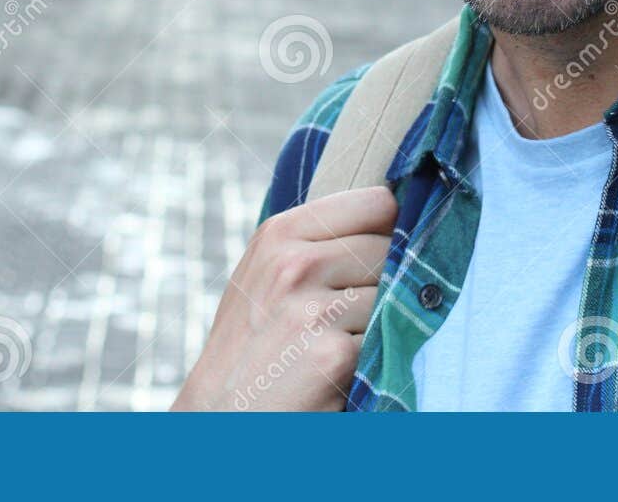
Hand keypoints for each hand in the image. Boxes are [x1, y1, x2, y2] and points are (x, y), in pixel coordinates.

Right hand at [172, 185, 396, 410]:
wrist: (222, 416)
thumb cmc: (255, 342)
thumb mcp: (269, 273)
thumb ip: (320, 240)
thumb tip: (396, 211)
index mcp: (280, 234)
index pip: (376, 202)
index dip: (388, 229)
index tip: (379, 251)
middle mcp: (294, 265)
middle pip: (389, 250)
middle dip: (382, 280)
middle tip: (343, 315)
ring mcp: (313, 310)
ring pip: (392, 295)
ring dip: (377, 322)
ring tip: (333, 343)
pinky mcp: (333, 355)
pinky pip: (385, 338)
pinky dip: (370, 357)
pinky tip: (335, 371)